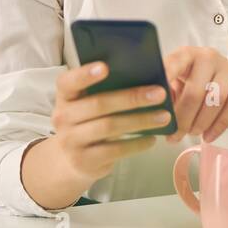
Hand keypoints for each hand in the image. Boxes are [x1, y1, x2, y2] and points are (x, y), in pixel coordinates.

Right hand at [49, 61, 172, 181]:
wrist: (72, 160)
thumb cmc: (88, 122)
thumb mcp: (87, 105)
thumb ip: (105, 90)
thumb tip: (145, 77)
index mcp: (66, 96)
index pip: (68, 82)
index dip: (85, 74)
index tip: (105, 67)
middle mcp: (63, 117)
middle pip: (99, 104)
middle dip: (132, 98)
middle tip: (160, 93)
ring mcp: (72, 140)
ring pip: (110, 127)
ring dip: (141, 120)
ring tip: (164, 116)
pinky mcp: (85, 161)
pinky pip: (115, 150)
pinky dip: (137, 144)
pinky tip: (152, 138)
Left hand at [163, 46, 227, 143]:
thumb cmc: (200, 86)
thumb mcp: (181, 84)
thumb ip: (167, 94)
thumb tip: (152, 113)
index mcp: (186, 55)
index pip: (173, 63)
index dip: (165, 79)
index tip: (155, 97)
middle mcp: (207, 57)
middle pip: (194, 92)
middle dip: (183, 119)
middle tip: (176, 135)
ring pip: (214, 101)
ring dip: (201, 123)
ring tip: (192, 134)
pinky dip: (219, 126)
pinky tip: (208, 136)